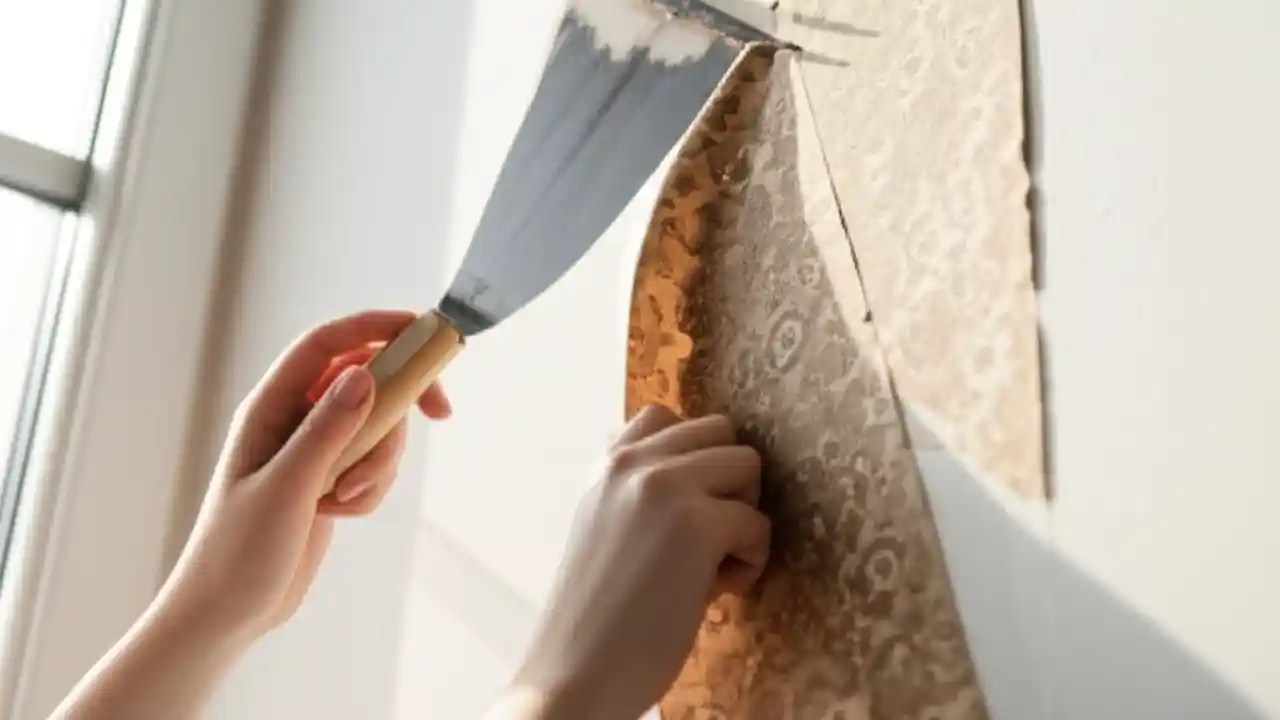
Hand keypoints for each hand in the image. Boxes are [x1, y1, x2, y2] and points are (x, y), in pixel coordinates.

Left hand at [159, 309, 451, 639]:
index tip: (425, 333)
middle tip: (442, 413)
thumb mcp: (286, 489)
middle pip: (367, 380)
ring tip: (347, 500)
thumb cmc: (237, 551)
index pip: (329, 344)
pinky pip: (374, 464)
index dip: (377, 326)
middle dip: (401, 403)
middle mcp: (294, 419)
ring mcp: (314, 449)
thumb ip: (327, 431)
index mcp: (271, 407)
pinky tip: (342, 515)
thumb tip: (364, 375)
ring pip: (378, 426)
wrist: (227, 612)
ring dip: (381, 462)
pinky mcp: (329, 478)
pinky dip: (373, 488)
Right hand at [502, 405, 770, 719]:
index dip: (693, 458)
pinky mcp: (698, 524)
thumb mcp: (603, 529)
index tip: (687, 507)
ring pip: (747, 463)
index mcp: (606, 467)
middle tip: (709, 537)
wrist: (574, 674)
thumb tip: (702, 479)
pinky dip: (751, 559)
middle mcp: (632, 463)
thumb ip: (636, 493)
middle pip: (720, 431)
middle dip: (728, 481)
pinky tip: (718, 591)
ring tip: (715, 562)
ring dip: (744, 512)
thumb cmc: (596, 618)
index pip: (664, 416)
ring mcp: (665, 487)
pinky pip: (757, 521)